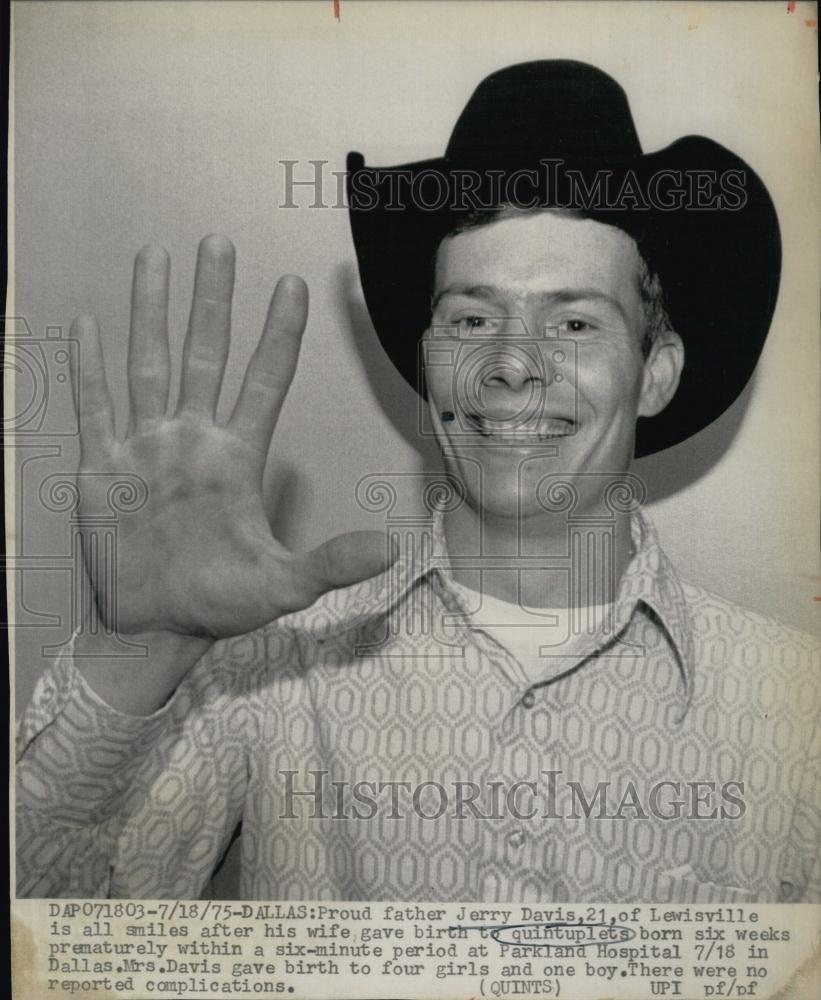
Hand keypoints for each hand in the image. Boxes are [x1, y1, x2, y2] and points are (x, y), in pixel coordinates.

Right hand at [70, 235, 392, 639]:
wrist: (155, 626)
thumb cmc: (220, 605)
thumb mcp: (281, 586)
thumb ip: (331, 564)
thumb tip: (392, 550)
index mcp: (238, 457)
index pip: (264, 381)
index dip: (278, 334)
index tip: (292, 284)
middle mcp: (193, 440)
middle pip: (204, 354)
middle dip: (210, 299)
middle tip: (219, 243)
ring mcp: (146, 448)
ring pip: (147, 364)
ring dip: (149, 312)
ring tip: (155, 257)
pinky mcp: (102, 467)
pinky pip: (95, 408)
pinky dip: (88, 370)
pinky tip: (87, 326)